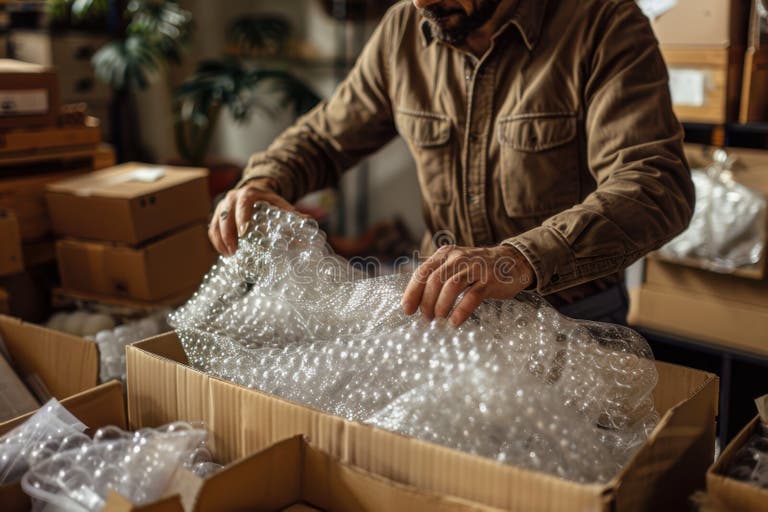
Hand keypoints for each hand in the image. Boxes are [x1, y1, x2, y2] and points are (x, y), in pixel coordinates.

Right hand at [209, 178, 295, 255]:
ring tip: (229, 255)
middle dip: (228, 235)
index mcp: (248, 193)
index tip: (243, 234)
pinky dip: (216, 241)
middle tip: (235, 251)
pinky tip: (223, 253)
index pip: (242, 205)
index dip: (241, 219)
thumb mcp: (279, 205)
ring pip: (215, 223)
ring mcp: (222, 206)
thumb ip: (292, 214)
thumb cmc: (269, 201)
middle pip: (225, 216)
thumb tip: (308, 220)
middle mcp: (232, 198)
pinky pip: (211, 229)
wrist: (254, 191)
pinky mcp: (216, 215)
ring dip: (220, 241)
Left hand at [402, 244, 534, 326]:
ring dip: (441, 306)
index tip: (407, 310)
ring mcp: (475, 268)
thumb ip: (437, 278)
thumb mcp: (455, 266)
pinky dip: (461, 311)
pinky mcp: (490, 280)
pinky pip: (472, 296)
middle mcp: (458, 258)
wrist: (512, 262)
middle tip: (426, 318)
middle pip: (435, 280)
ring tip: (439, 320)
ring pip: (451, 286)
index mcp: (445, 254)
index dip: (412, 292)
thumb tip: (416, 302)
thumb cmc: (477, 269)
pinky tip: (454, 322)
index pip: (422, 272)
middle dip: (426, 302)